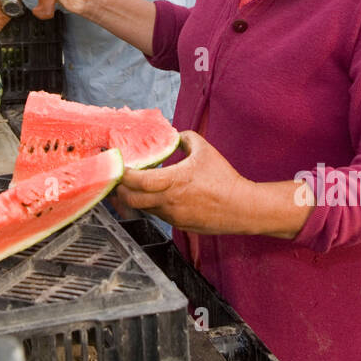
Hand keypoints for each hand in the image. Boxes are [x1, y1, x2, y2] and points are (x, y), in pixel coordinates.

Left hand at [114, 131, 256, 234]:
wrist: (242, 207)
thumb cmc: (223, 178)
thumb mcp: (204, 150)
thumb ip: (185, 138)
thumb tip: (174, 136)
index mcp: (172, 181)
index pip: (136, 181)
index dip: (122, 174)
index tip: (118, 166)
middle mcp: (168, 201)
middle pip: (131, 199)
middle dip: (121, 190)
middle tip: (119, 180)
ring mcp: (173, 215)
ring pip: (143, 209)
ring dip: (135, 198)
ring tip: (132, 188)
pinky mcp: (179, 224)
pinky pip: (157, 215)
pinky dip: (150, 205)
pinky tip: (154, 197)